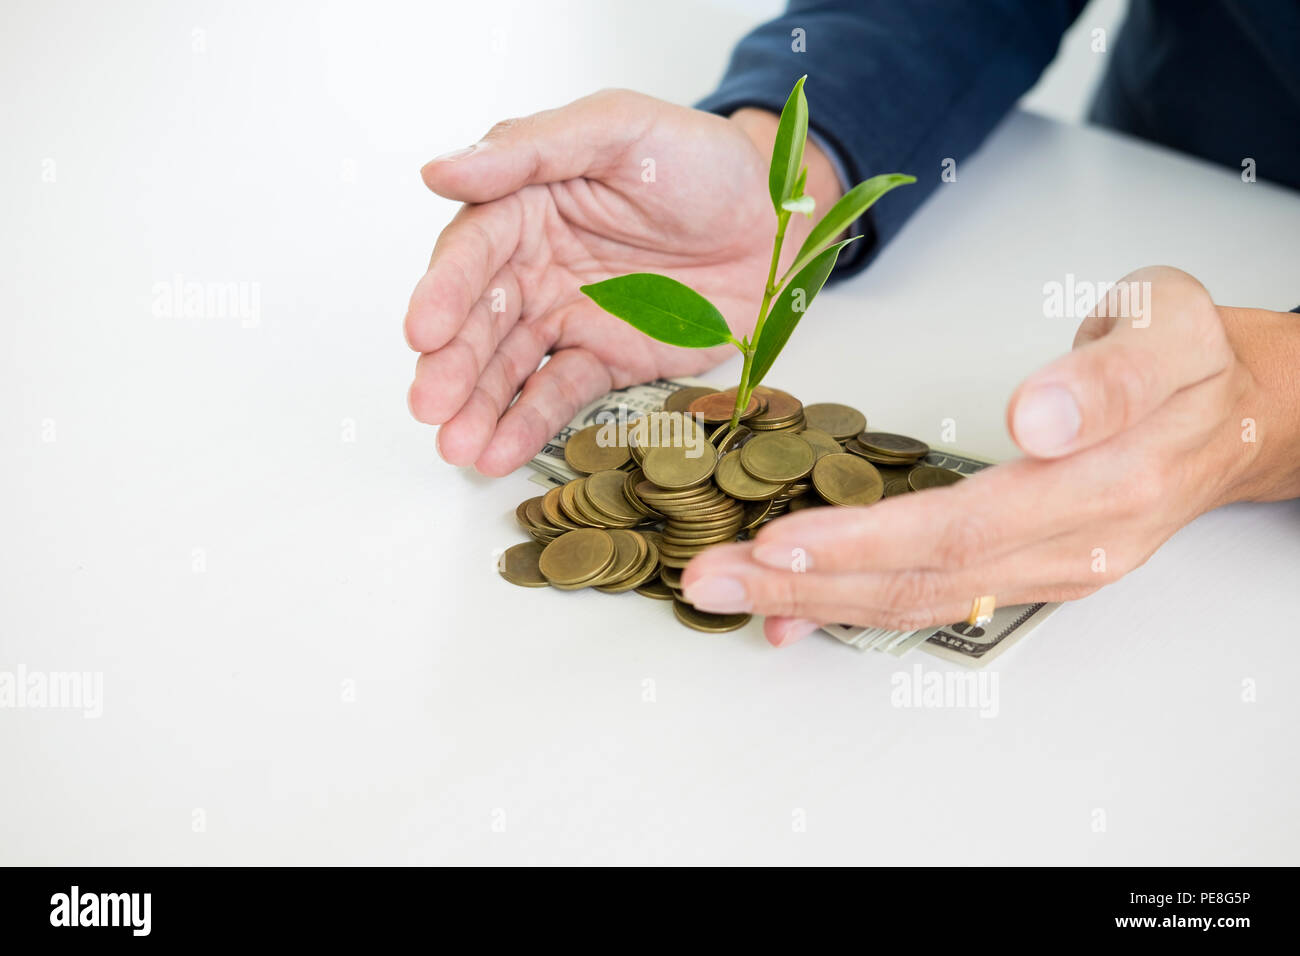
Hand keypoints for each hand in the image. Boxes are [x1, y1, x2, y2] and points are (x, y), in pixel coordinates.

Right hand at [406, 91, 840, 475]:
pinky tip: (497, 455)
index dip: (445, 292)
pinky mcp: (604, 361)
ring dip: (478, 408)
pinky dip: (527, 426)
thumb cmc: (700, 160)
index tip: (423, 332)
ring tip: (455, 446)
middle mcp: (534, 266)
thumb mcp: (619, 129)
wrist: (776, 220)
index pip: (473, 251)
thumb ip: (533, 149)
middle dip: (452, 366)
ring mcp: (567, 318)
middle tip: (428, 406)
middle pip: (481, 320)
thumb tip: (438, 171)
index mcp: (526, 204)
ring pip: (509, 367)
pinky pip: (560, 395)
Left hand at [682, 266, 1299, 646]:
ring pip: (920, 601)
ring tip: (730, 595)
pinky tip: (794, 615)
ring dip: (815, 604)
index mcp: (1104, 487)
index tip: (779, 540)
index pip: (963, 527)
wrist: (1235, 409)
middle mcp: (1073, 549)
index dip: (865, 541)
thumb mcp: (1166, 328)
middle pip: (922, 581)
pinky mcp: (1027, 571)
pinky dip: (856, 608)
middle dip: (806, 585)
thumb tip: (1040, 419)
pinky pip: (934, 600)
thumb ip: (1108, 376)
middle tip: (711, 579)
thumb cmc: (1188, 358)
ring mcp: (1050, 572)